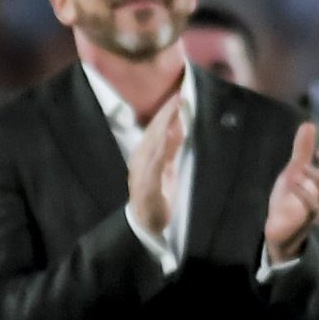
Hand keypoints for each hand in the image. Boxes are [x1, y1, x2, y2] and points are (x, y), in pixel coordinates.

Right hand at [127, 95, 186, 235]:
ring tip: (173, 109)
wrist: (145, 223)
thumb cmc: (156, 194)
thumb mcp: (167, 166)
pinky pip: (154, 165)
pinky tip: (166, 137)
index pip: (155, 129)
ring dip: (163, 125)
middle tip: (178, 96)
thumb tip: (178, 124)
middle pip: (153, 132)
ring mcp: (142, 173)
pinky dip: (160, 149)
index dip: (166, 112)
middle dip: (166, 113)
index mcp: (145, 155)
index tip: (177, 96)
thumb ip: (171, 147)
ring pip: (153, 144)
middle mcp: (140, 160)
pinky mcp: (147, 186)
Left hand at [264, 122, 318, 263]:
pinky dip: (304, 194)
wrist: (277, 229)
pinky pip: (312, 208)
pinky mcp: (306, 221)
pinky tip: (294, 183)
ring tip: (302, 168)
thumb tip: (309, 124)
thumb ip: (302, 151)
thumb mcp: (294, 171)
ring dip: (318, 177)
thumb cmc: (289, 201)